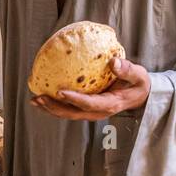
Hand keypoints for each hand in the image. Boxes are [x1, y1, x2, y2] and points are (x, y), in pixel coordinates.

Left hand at [31, 58, 150, 120]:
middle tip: (39, 98)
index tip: (60, 91)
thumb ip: (128, 70)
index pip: (89, 103)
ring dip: (50, 108)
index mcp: (110, 104)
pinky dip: (54, 104)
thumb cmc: (138, 84)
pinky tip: (42, 96)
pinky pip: (68, 109)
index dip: (74, 99)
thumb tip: (113, 62)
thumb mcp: (139, 76)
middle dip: (54, 107)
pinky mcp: (86, 109)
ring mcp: (91, 112)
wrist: (139, 96)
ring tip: (35, 100)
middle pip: (72, 113)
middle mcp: (98, 111)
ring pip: (67, 114)